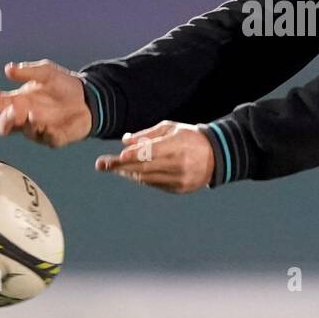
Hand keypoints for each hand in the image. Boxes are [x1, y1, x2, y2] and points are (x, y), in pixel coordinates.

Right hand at [0, 59, 91, 147]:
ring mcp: (39, 129)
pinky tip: (51, 127)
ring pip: (26, 132)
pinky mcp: (55, 138)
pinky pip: (48, 139)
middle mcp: (24, 117)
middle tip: (15, 110)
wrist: (88, 97)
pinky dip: (48, 133)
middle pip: (4, 125)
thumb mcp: (47, 72)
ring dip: (29, 124)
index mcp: (18, 101)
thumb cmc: (63, 84)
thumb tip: (7, 69)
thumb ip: (28, 71)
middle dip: (6, 119)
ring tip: (35, 114)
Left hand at [94, 121, 214, 193]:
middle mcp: (179, 164)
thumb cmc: (189, 137)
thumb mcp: (171, 129)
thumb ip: (147, 135)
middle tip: (102, 164)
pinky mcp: (180, 188)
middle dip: (121, 166)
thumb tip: (125, 141)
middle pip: (144, 167)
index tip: (119, 156)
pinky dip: (141, 178)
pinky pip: (155, 184)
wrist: (216, 155)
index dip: (134, 155)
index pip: (152, 152)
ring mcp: (179, 178)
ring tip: (114, 167)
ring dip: (128, 173)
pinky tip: (132, 173)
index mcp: (177, 145)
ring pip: (147, 177)